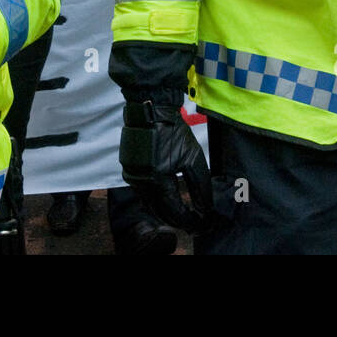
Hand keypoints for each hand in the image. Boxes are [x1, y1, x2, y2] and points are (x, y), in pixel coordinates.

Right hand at [121, 99, 212, 233]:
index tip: (203, 224)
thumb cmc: (173, 133)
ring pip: (151, 206)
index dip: (190, 222)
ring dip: (167, 212)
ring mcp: (133, 178)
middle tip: (195, 223)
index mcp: (157, 182)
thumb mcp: (193, 158)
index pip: (175, 213)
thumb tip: (206, 209)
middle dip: (179, 220)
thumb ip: (200, 187)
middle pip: (161, 213)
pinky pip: (144, 195)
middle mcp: (142, 184)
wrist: (150, 112)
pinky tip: (168, 199)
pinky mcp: (130, 171)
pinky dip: (157, 201)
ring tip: (184, 214)